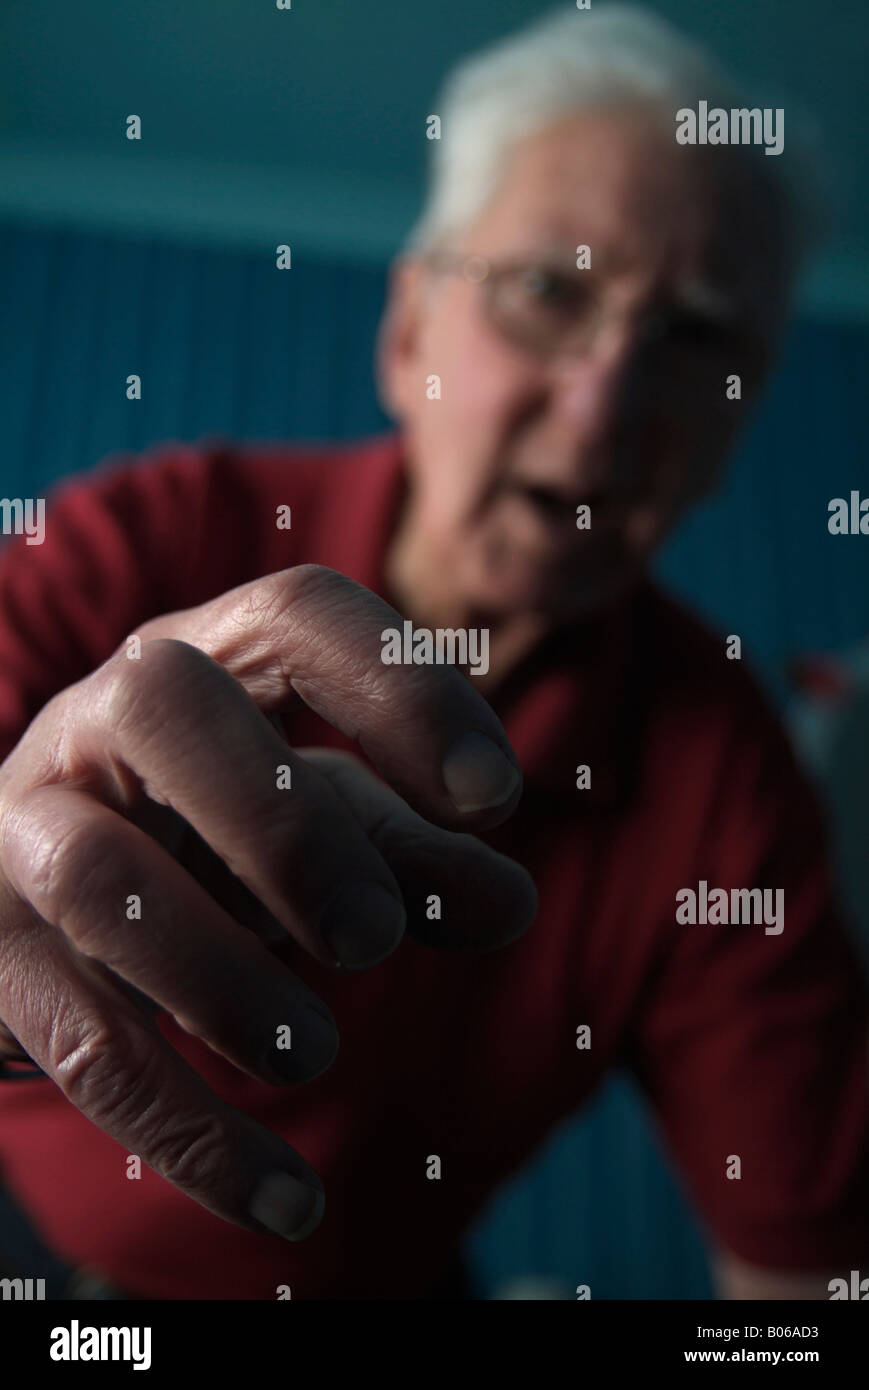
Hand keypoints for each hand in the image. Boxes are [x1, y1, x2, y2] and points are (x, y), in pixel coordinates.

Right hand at [0, 565, 534, 1240]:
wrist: (30, 904)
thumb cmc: (202, 841)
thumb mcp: (313, 831)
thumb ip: (409, 856)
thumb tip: (510, 899)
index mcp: (205, 664)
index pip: (296, 616)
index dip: (399, 686)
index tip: (494, 797)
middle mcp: (98, 721)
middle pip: (164, 702)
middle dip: (285, 821)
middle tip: (377, 939)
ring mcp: (26, 827)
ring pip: (98, 874)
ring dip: (224, 973)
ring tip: (321, 1054)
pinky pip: (75, 1040)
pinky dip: (189, 1130)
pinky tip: (288, 1200)